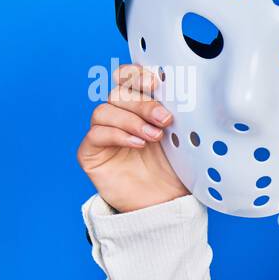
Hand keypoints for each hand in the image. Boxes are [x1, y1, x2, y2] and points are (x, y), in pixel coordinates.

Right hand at [76, 63, 189, 212]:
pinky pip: (96, 134)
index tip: (155, 82)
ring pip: (104, 110)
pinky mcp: (91, 153)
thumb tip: (187, 94)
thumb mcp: (182, 139)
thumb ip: (178, 116)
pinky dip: (117, 135)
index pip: (128, 79)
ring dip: (131, 120)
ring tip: (154, 137)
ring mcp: (104, 134)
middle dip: (143, 103)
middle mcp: (120, 117)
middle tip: (165, 119)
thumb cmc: (176, 171)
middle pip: (118, 93)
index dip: (136, 74)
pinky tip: (137, 144)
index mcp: (141, 107)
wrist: (167, 204)